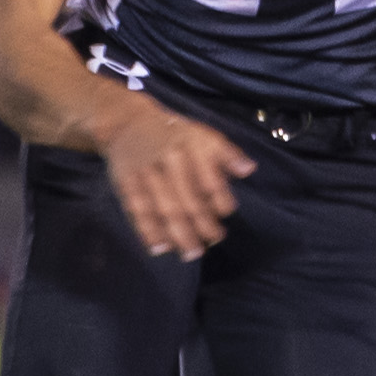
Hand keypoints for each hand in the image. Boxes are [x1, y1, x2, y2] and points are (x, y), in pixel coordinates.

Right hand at [96, 97, 253, 259]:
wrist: (126, 123)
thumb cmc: (173, 135)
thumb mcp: (202, 134)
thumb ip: (227, 153)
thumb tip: (249, 169)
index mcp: (191, 146)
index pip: (211, 178)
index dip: (221, 199)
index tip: (226, 214)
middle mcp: (169, 160)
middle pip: (189, 199)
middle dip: (203, 225)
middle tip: (213, 241)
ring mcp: (146, 173)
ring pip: (164, 208)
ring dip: (179, 234)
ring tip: (191, 253)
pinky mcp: (126, 183)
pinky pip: (138, 210)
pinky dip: (148, 231)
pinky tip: (159, 248)